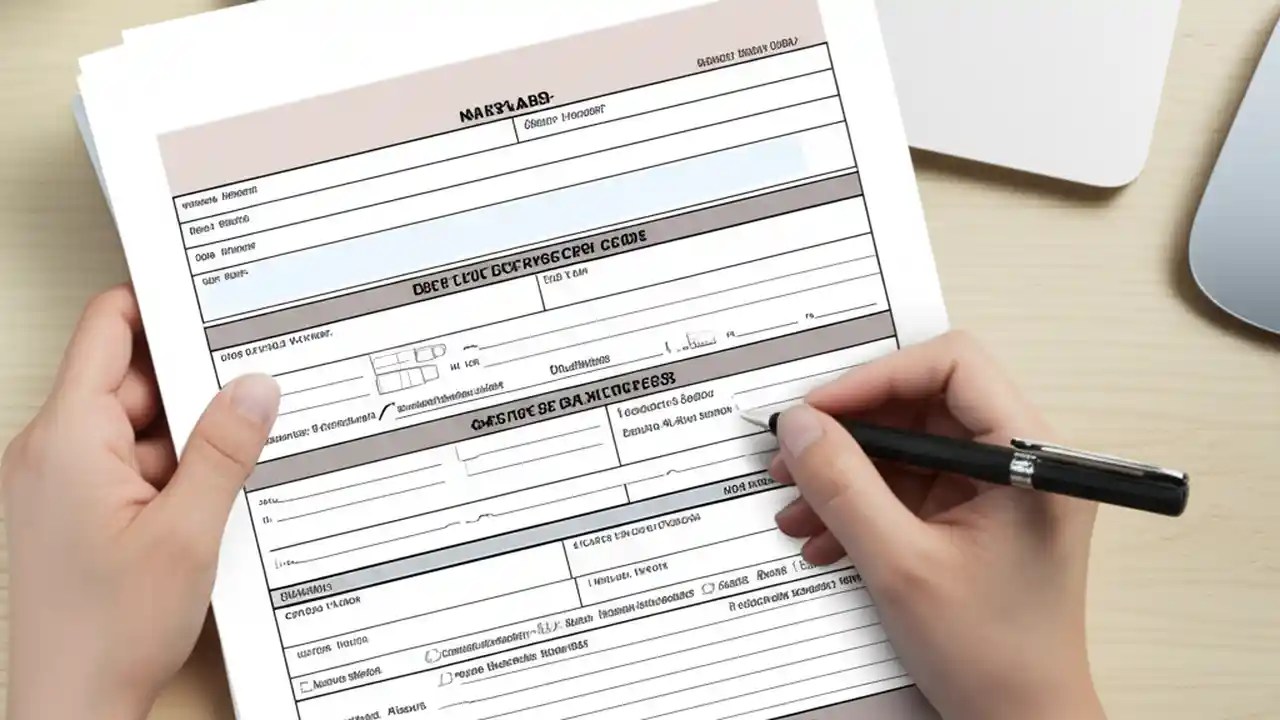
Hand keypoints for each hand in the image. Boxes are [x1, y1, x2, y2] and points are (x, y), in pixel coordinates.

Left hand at [1, 286, 279, 719]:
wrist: (72, 707)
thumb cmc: (107, 633)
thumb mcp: (188, 532)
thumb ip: (226, 449)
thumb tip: (255, 387)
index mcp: (66, 440)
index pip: (107, 330)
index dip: (158, 305)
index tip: (207, 297)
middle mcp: (50, 453)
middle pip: (129, 381)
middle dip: (191, 389)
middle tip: (249, 402)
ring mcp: (57, 483)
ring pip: (134, 427)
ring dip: (184, 441)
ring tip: (225, 477)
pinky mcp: (70, 511)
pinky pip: (127, 465)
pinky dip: (168, 474)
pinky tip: (203, 506)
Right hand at [770, 332, 1102, 719]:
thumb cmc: (992, 655)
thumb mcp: (901, 565)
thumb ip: (844, 486)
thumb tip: (800, 425)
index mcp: (1030, 456)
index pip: (955, 365)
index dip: (879, 377)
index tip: (821, 408)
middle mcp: (1020, 460)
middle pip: (923, 403)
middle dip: (851, 430)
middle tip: (796, 453)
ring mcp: (996, 489)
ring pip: (907, 445)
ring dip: (847, 472)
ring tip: (798, 503)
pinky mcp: (973, 515)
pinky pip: (907, 485)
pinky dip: (861, 503)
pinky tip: (823, 533)